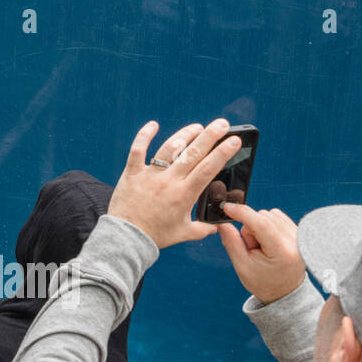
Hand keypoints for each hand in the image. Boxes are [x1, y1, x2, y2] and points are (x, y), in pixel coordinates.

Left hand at [107, 119, 242, 248]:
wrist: (127, 237)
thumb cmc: (156, 235)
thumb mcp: (184, 233)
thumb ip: (203, 228)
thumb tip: (217, 225)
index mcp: (184, 194)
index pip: (208, 169)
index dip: (222, 153)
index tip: (234, 140)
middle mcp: (169, 181)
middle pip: (193, 154)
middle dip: (210, 136)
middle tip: (222, 124)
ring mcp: (149, 175)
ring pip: (169, 148)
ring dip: (184, 135)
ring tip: (197, 127)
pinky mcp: (132, 173)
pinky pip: (137, 150)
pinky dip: (144, 136)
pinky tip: (152, 125)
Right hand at [217, 203, 305, 303]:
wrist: (285, 292)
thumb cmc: (264, 282)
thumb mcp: (242, 266)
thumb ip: (231, 242)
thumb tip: (222, 223)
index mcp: (283, 251)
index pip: (261, 223)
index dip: (241, 212)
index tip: (226, 208)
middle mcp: (296, 240)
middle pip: (263, 216)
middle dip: (250, 228)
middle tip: (252, 248)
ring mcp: (299, 235)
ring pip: (269, 214)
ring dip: (258, 226)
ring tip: (261, 246)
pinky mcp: (298, 231)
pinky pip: (276, 216)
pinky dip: (266, 224)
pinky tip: (267, 240)